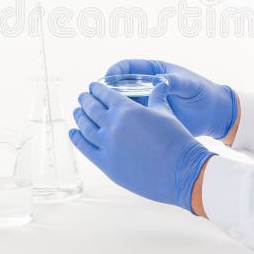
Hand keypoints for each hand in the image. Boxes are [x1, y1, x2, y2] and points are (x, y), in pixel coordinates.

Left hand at [69, 80, 213, 211]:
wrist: (180, 170)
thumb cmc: (176, 140)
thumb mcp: (165, 112)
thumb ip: (157, 97)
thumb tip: (159, 83)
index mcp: (127, 109)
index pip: (105, 94)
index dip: (97, 89)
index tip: (92, 87)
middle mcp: (113, 125)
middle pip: (92, 109)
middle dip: (86, 101)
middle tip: (82, 97)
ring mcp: (107, 145)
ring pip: (85, 128)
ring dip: (79, 118)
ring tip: (77, 112)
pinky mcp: (107, 164)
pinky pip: (85, 149)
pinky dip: (77, 139)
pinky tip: (73, 133)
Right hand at [106, 59, 237, 138]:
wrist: (213, 113)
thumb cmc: (201, 92)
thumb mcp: (188, 84)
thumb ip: (174, 81)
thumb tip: (160, 81)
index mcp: (152, 71)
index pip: (127, 68)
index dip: (116, 72)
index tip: (108, 78)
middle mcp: (145, 86)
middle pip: (119, 86)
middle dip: (106, 91)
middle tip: (97, 98)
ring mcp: (145, 102)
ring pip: (122, 104)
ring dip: (111, 109)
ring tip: (101, 115)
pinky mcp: (148, 119)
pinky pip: (131, 120)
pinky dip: (122, 123)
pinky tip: (115, 129)